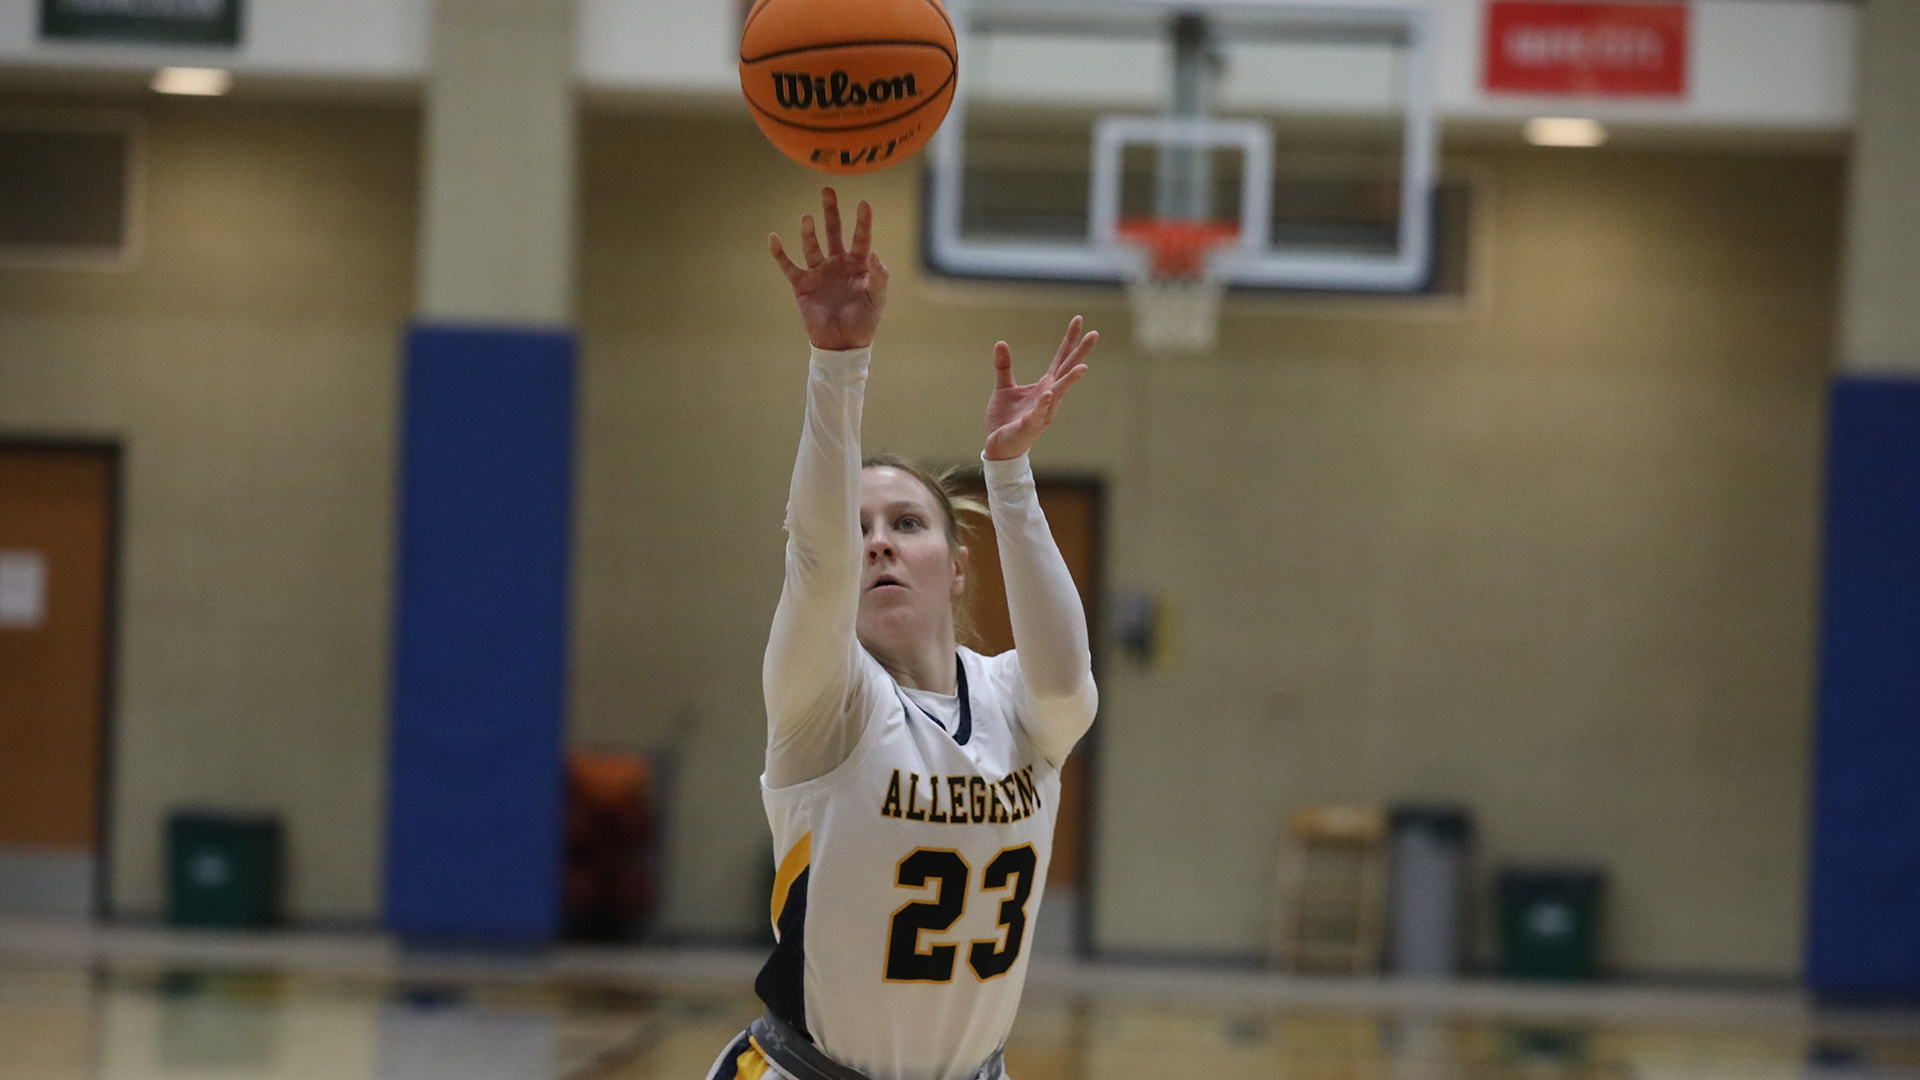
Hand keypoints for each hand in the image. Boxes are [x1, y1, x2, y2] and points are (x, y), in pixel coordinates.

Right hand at [770, 188, 888, 349]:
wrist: (842, 345)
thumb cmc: (864, 322)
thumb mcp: (878, 299)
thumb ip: (879, 277)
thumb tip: (875, 255)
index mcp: (858, 265)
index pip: (861, 238)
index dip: (863, 221)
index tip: (864, 202)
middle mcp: (837, 264)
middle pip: (833, 232)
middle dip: (831, 212)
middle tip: (827, 190)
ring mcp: (819, 272)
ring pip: (812, 246)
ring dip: (809, 231)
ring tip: (807, 216)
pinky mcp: (802, 285)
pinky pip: (788, 265)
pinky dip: (780, 253)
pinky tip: (773, 237)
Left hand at [983, 316, 1095, 461]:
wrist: (998, 446)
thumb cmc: (1006, 419)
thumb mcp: (1004, 387)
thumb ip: (1004, 366)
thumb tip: (1001, 342)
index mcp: (1045, 386)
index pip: (1061, 359)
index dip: (1070, 340)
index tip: (1079, 320)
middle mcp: (1050, 397)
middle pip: (1067, 371)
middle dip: (1080, 353)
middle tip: (1095, 333)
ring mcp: (1043, 412)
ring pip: (1059, 393)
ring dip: (1070, 381)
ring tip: (1083, 367)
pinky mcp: (1030, 425)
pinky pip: (1039, 413)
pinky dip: (1044, 403)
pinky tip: (1048, 393)